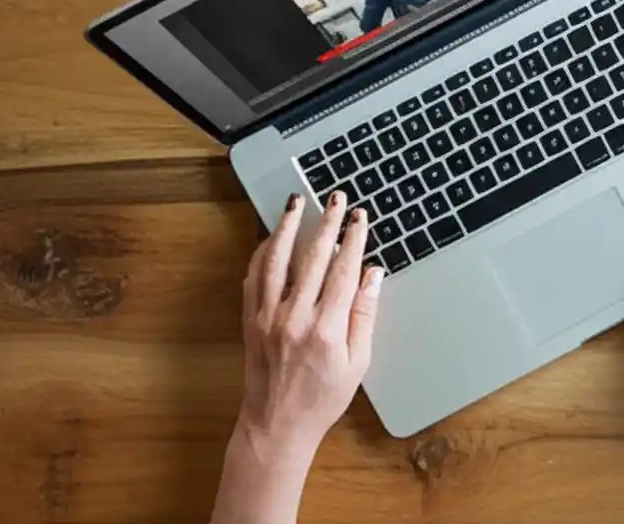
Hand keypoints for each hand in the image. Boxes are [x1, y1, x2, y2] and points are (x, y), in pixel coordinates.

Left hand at [236, 190, 382, 455]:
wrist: (277, 425)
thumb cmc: (323, 398)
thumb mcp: (358, 362)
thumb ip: (365, 315)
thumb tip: (374, 275)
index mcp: (326, 328)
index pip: (344, 270)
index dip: (353, 239)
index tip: (359, 217)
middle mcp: (294, 317)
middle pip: (312, 257)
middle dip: (326, 223)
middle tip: (335, 197)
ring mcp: (267, 317)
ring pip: (276, 260)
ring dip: (287, 227)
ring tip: (297, 203)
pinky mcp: (249, 321)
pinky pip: (254, 278)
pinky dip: (262, 253)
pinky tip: (271, 238)